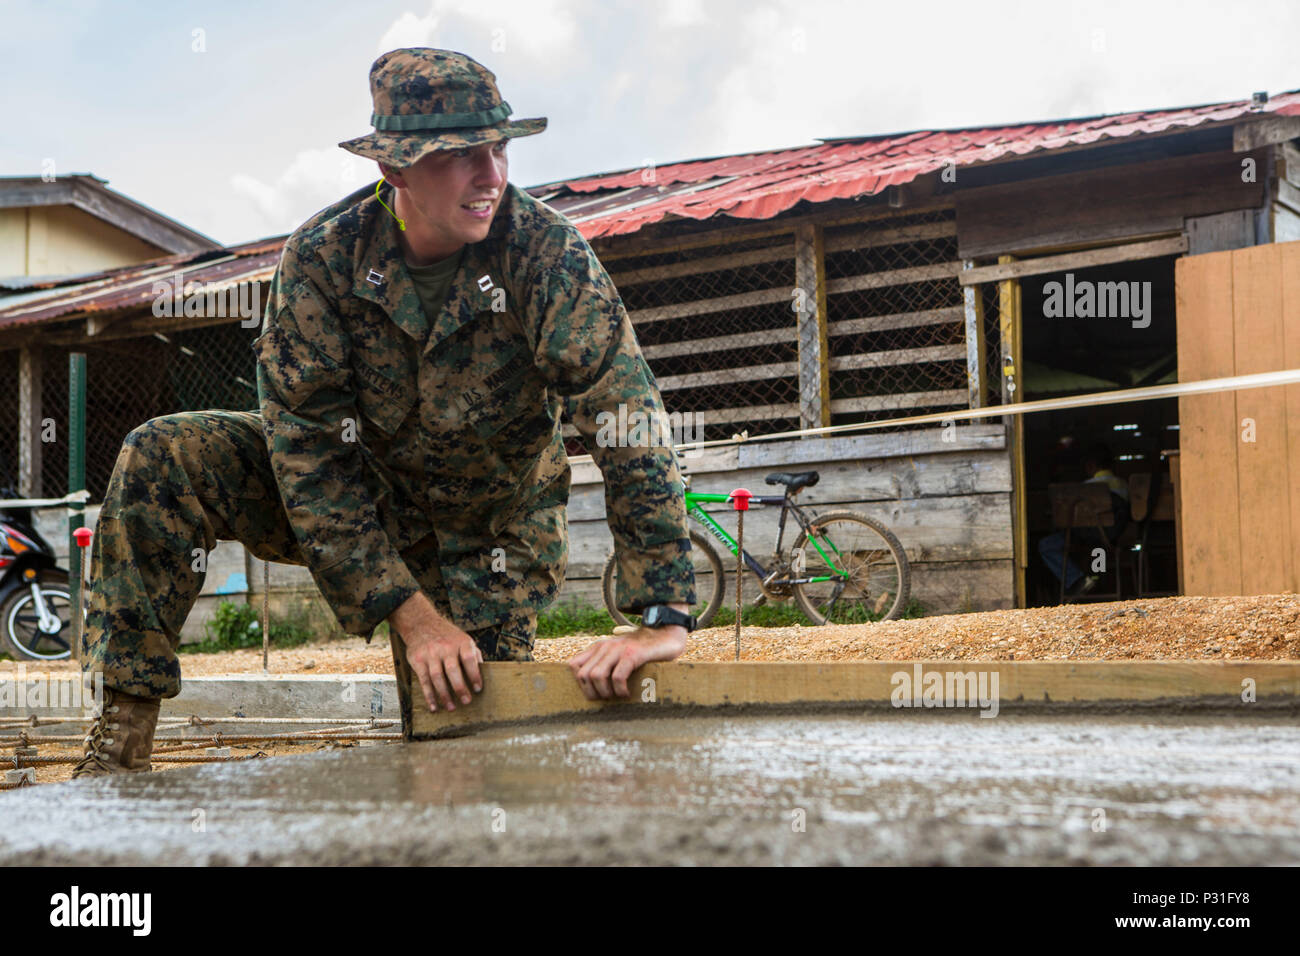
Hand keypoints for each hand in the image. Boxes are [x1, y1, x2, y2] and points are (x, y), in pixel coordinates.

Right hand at [390, 592, 482, 712]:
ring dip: (444, 695)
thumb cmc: (447, 635)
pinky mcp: (418, 660)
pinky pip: (424, 681)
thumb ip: (473, 655)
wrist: (421, 623)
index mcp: (461, 642)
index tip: (478, 689)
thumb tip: (483, 674)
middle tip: (466, 701)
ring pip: (437, 677)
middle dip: (460, 688)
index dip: (475, 674)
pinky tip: (434, 706)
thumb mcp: (463, 639)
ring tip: (451, 707)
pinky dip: (429, 695)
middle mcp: (445, 647)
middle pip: (453, 670)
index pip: (469, 659)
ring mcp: (430, 654)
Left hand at [567, 603, 689, 699]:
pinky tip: (627, 693)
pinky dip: (620, 689)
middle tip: (606, 699)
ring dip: (605, 692)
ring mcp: (618, 649)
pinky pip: (617, 676)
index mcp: (599, 647)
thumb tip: (595, 688)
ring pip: (596, 676)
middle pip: (583, 674)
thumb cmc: (643, 651)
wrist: (666, 633)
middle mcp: (605, 646)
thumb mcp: (619, 654)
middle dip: (592, 693)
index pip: (574, 665)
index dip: (581, 683)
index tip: (595, 692)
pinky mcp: (632, 654)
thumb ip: (607, 663)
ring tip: (617, 696)